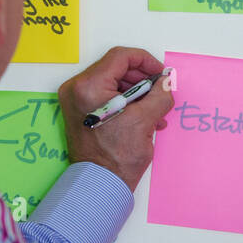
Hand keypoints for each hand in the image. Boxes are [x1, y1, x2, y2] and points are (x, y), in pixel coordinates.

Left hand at [57, 46, 173, 190]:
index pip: (121, 57)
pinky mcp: (80, 112)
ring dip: (138, 93)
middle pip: (116, 69)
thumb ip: (159, 94)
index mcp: (88, 86)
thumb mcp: (145, 120)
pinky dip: (127, 102)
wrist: (99, 185)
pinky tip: (145, 118)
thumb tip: (166, 81)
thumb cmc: (118, 156)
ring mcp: (76, 100)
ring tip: (156, 111)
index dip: (146, 61)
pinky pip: (107, 96)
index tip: (161, 74)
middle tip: (160, 92)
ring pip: (114, 82)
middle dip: (143, 80)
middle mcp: (76, 89)